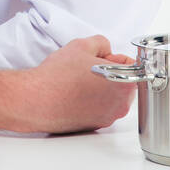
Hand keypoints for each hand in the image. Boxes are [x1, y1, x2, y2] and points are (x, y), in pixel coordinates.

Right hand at [15, 36, 137, 133]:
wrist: (37, 100)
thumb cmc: (58, 77)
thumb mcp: (83, 45)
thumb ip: (102, 43)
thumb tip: (106, 50)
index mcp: (124, 83)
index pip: (132, 65)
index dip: (115, 58)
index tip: (103, 58)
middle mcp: (121, 105)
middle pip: (124, 82)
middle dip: (110, 73)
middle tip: (87, 68)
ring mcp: (108, 117)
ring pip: (112, 96)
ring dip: (100, 88)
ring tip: (78, 81)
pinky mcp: (95, 126)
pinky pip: (100, 109)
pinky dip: (92, 101)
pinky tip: (75, 94)